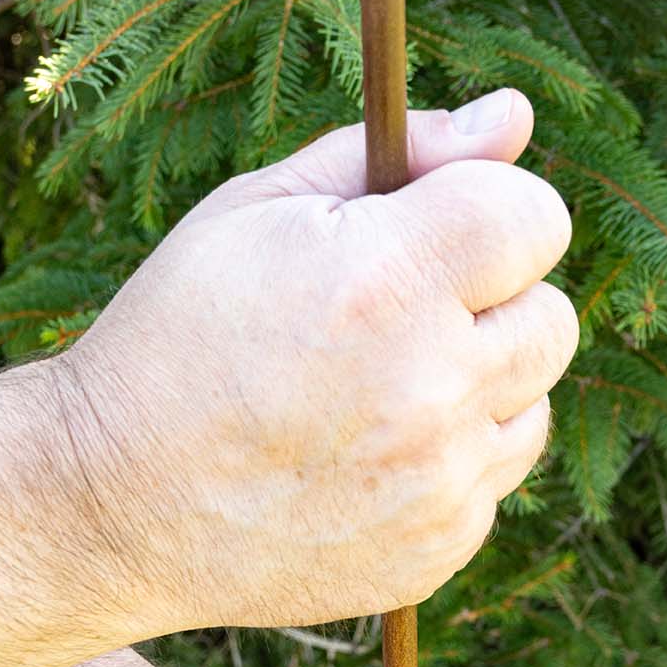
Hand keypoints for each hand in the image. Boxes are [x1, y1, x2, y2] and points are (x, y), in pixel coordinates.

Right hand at [61, 88, 574, 632]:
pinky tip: (365, 458)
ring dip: (478, 384)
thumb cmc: (177, 337)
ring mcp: (439, 483)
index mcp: (387, 280)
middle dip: (488, 301)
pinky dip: (449, 463)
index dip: (491, 212)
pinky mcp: (437, 551)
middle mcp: (430, 388)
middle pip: (552, 316)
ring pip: (532, 400)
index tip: (441, 231)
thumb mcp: (258, 210)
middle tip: (394, 316)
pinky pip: (493, 481)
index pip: (536, 216)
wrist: (114, 506)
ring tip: (374, 391)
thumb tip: (511, 115)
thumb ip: (400, 155)